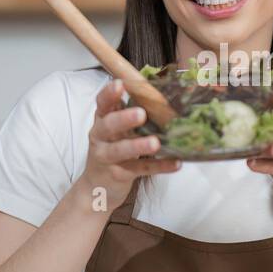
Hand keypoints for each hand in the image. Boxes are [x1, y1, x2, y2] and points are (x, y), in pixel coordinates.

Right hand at [81, 79, 180, 210]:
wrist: (97, 188)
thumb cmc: (112, 151)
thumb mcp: (116, 131)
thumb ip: (130, 114)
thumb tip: (162, 95)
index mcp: (101, 121)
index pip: (102, 104)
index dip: (109, 94)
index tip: (120, 84)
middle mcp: (100, 137)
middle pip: (108, 126)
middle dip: (124, 119)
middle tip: (141, 114)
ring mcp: (107, 157)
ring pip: (120, 150)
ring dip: (138, 146)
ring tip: (155, 143)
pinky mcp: (119, 174)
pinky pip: (140, 169)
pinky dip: (159, 166)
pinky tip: (175, 163)